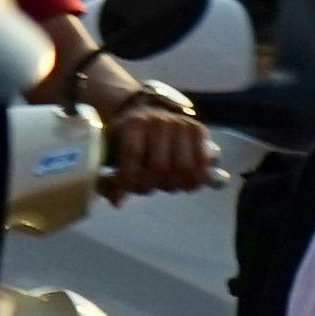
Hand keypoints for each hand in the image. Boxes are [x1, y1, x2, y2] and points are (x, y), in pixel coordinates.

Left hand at [97, 77, 219, 199]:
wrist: (152, 113)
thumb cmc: (130, 139)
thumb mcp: (114, 148)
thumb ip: (112, 174)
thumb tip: (116, 202)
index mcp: (134, 122)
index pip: (132, 154)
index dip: (127, 180)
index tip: (119, 198)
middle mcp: (159, 120)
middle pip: (160, 166)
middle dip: (150, 185)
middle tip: (145, 187)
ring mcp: (180, 123)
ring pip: (184, 168)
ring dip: (174, 185)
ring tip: (165, 185)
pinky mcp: (198, 130)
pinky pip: (201, 164)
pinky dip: (194, 180)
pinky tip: (184, 184)